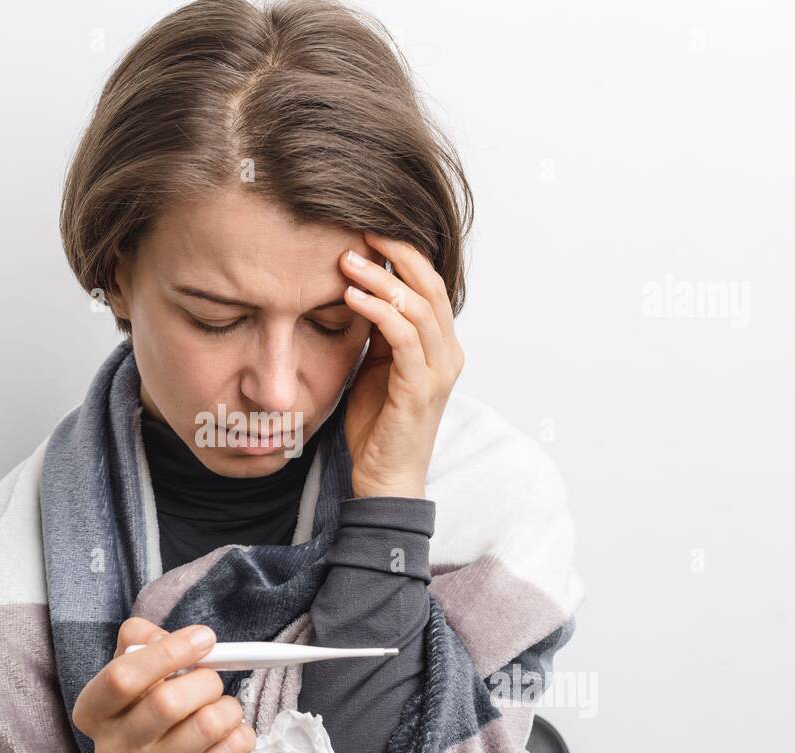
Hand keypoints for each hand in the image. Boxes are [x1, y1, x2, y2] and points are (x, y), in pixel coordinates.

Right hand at [71, 617, 256, 752]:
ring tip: (220, 708)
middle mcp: (112, 750)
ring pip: (208, 725)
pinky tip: (226, 734)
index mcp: (92, 713)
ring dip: (227, 706)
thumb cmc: (148, 703)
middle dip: (204, 680)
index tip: (204, 638)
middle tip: (212, 679)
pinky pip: (234, 746)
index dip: (168, 652)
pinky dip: (241, 730)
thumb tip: (174, 638)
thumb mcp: (134, 666)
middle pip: (167, 703)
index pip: (122, 678)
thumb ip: (140, 639)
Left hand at [339, 231, 464, 499]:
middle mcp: (448, 353)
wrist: (384, 478)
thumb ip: (377, 331)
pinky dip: (378, 312)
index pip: (429, 284)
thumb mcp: (375, 366)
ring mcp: (438, 371)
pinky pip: (403, 338)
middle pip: (430, 286)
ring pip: (418, 307)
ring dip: (380, 279)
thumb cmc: (377, 424)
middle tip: (360, 232)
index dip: (402, 254)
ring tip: (346, 261)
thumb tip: (359, 287)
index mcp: (441, 345)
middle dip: (395, 255)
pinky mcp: (419, 389)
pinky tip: (351, 297)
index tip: (367, 231)